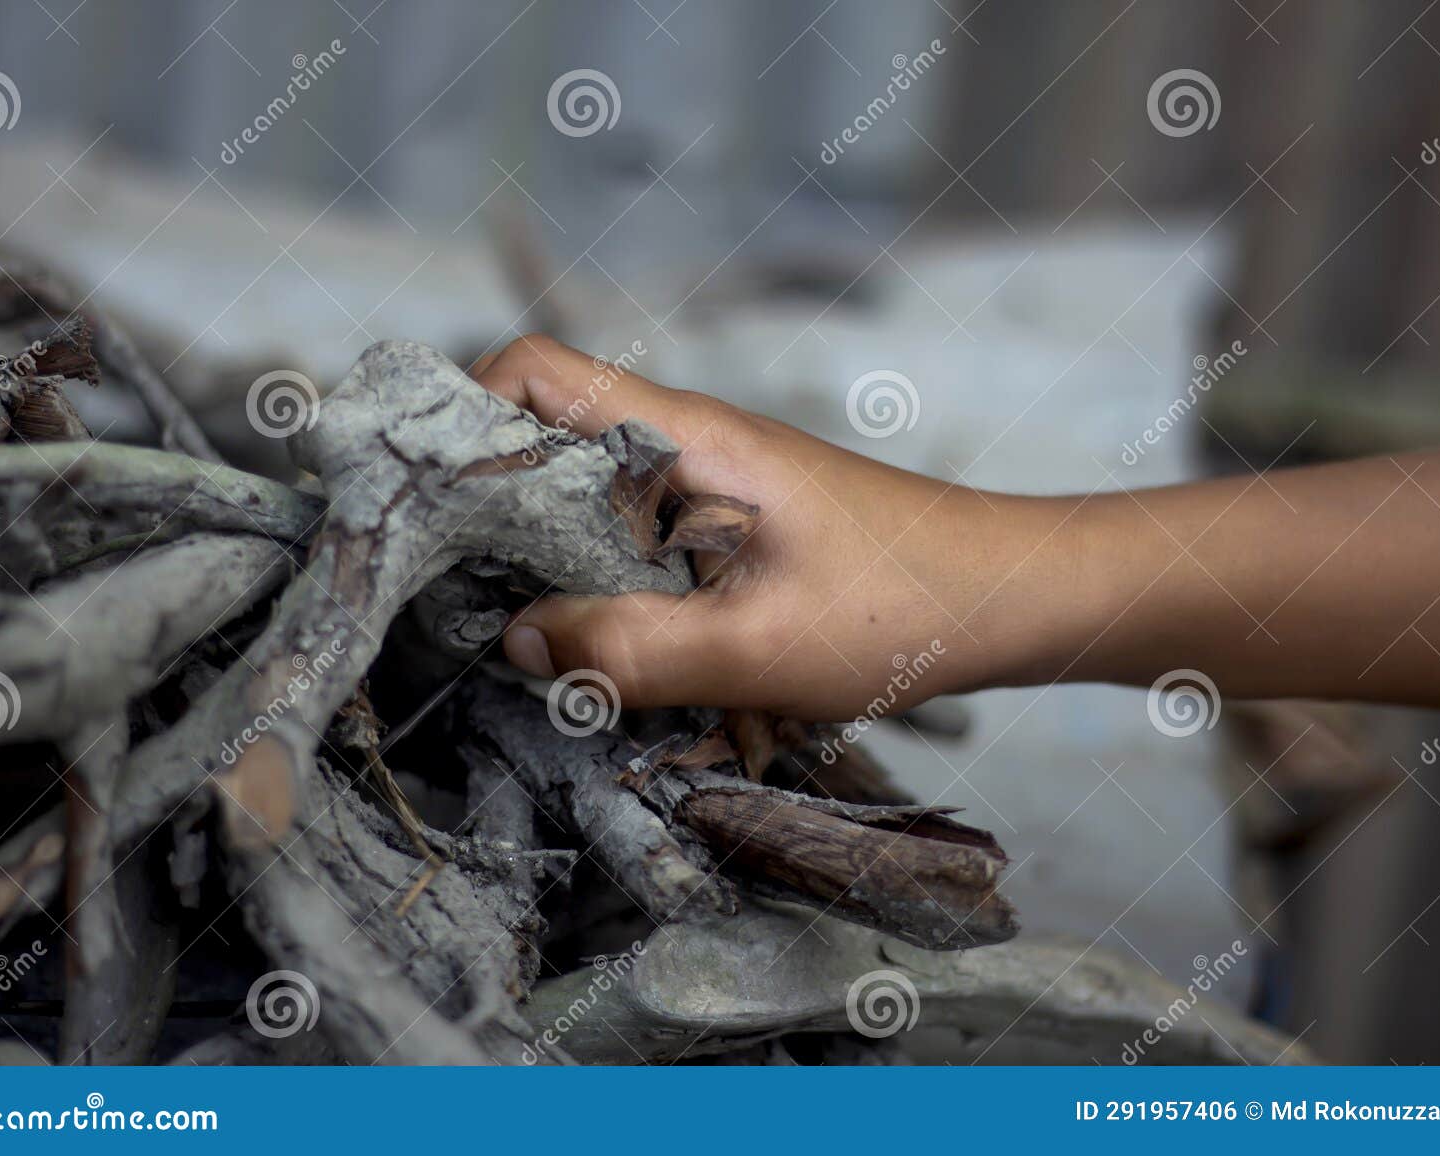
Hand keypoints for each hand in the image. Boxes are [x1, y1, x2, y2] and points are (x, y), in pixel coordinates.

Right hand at [470, 335, 1083, 719]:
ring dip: (551, 556)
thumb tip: (518, 641)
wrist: (1011, 599)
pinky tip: (609, 647)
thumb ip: (633, 646)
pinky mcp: (735, 530)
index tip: (428, 503)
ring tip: (519, 630)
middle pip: (547, 438)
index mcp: (685, 438)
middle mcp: (688, 446)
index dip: (464, 416)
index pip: (535, 371)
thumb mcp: (758, 646)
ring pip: (592, 497)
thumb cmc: (902, 607)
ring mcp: (712, 486)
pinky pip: (639, 539)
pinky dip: (606, 582)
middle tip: (453, 592)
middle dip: (490, 506)